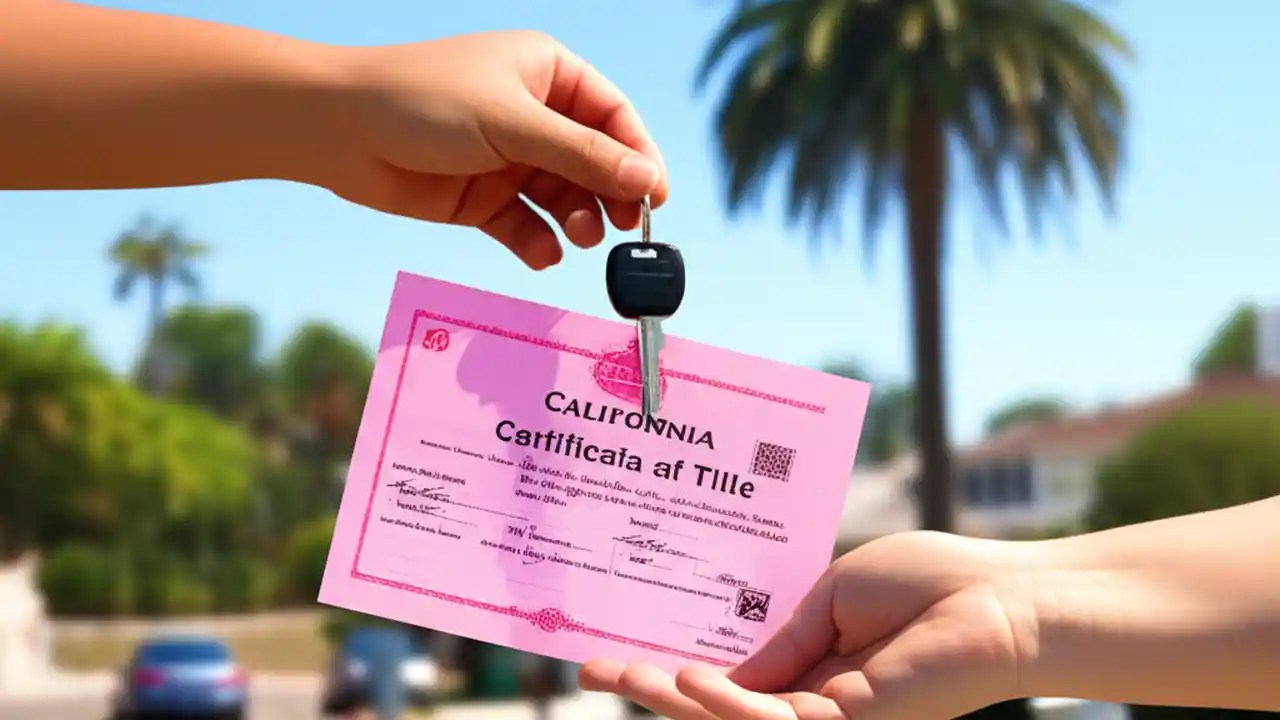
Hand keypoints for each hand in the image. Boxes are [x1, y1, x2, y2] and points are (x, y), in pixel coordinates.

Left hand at [323, 31, 666, 269]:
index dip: (639, 156)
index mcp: (547, 74)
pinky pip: (526, 225)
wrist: (338, 130)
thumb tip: (649, 179)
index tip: (655, 198)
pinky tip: (542, 253)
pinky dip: (538, 241)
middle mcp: (533, 115)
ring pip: (564, 197)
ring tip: (580, 236)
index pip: (614, 117)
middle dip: (611, 195)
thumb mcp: (513, 124)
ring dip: (578, 220)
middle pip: (595, 162)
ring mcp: (507, 159)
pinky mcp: (482, 198)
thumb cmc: (423, 101)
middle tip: (623, 228)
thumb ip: (584, 156)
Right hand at [581, 532, 1040, 719]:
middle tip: (591, 668)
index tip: (611, 654)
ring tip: (638, 674)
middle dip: (655, 697)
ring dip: (681, 704)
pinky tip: (694, 677)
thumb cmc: (928, 585)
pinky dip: (730, 705)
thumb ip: (776, 639)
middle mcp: (816, 704)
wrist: (1002, 597)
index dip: (670, 675)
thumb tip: (715, 673)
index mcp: (811, 668)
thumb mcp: (828, 598)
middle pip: (721, 712)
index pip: (730, 682)